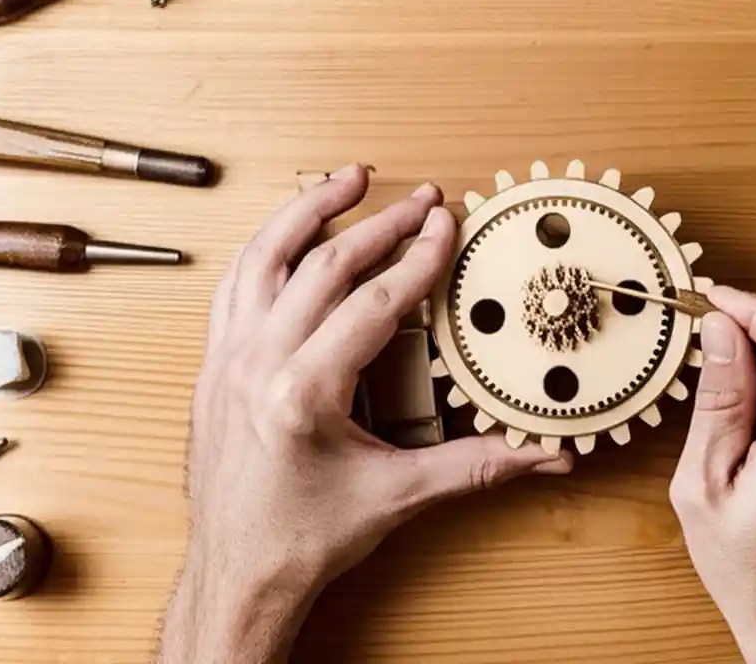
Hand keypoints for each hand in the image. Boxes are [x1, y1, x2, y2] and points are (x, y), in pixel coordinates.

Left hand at [157, 165, 572, 662]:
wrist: (237, 574)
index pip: (372, 303)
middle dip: (378, 224)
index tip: (445, 226)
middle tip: (420, 198)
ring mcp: (227, 360)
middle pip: (322, 266)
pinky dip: (267, 248)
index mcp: (302, 393)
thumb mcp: (397, 497)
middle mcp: (256, 365)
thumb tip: (541, 454)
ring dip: (307, 212)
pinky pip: (235, 285)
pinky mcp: (214, 366)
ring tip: (346, 180)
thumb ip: (476, 467)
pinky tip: (290, 234)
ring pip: (263, 259)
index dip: (417, 259)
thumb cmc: (301, 539)